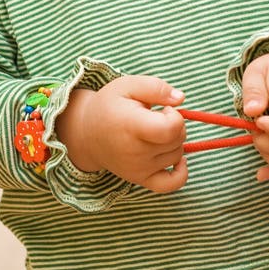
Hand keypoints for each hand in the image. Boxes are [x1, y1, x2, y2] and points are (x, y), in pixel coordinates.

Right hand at [56, 76, 187, 192]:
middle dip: (174, 125)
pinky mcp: (141, 180)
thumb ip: (156, 87)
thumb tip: (180, 98)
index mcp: (131, 126)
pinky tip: (177, 159)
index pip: (171, 129)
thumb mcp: (128, 85)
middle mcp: (135, 152)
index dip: (175, 116)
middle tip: (154, 117)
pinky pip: (172, 184)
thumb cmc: (110, 105)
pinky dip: (181, 172)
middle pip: (176, 140)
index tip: (163, 109)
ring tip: (153, 131)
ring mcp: (138, 169)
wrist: (87, 133)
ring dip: (173, 141)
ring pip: (177, 155)